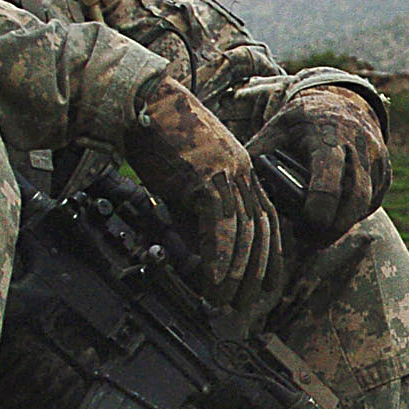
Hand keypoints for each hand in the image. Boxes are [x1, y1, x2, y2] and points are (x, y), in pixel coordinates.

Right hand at [126, 76, 284, 309]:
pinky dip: (219, 258)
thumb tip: (202, 256)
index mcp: (240, 170)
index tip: (265, 284)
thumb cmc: (156, 139)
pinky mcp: (206, 177)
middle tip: (246, 306)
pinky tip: (212, 281)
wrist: (138, 102)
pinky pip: (220, 226)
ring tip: (225, 302)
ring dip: (237, 273)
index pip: (267, 219)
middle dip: (257, 272)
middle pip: (263, 230)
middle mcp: (242, 172)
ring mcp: (227, 173)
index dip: (269, 255)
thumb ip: (195, 217)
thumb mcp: (182, 184)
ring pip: (245, 232)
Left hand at [245, 87, 389, 241]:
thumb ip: (259, 154)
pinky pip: (374, 201)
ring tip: (319, 234)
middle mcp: (358, 145)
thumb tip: (238, 187)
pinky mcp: (385, 170)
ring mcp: (376, 157)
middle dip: (333, 227)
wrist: (340, 100)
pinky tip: (336, 217)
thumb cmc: (302, 120)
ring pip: (366, 203)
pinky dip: (355, 214)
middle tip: (310, 241)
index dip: (317, 212)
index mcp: (327, 136)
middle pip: (354, 199)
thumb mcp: (276, 128)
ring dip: (344, 224)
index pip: (328, 183)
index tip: (302, 225)